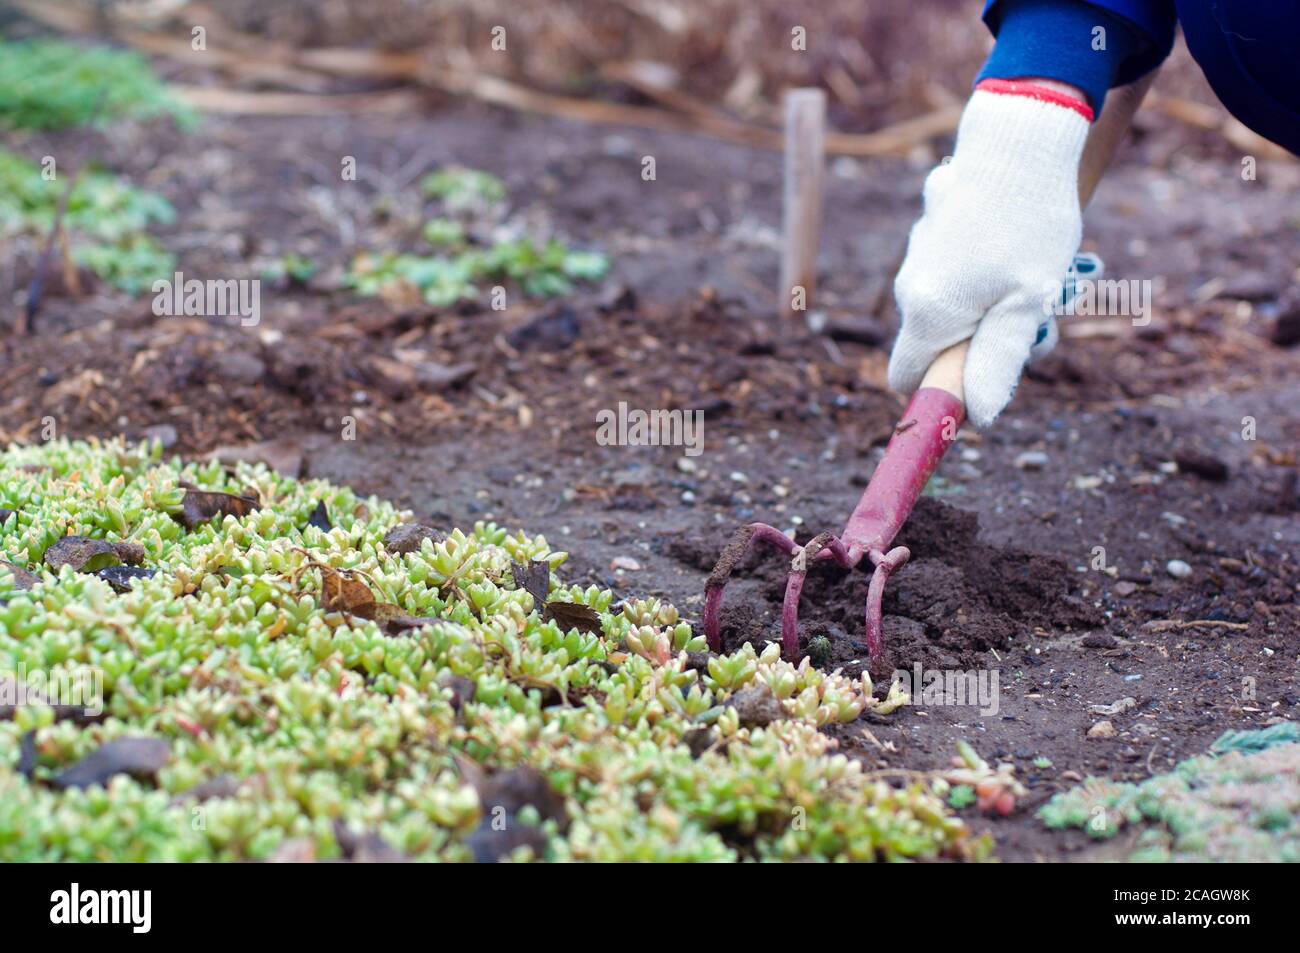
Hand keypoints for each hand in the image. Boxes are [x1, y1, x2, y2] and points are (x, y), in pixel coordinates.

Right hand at [889, 81, 1091, 426]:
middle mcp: (910, 287)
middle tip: (1036, 315)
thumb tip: (977, 416)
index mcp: (927, 315)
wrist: (1017, 137)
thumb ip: (997, 363)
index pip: (906, 380)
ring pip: (951, 301)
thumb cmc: (1028, 225)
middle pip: (940, 342)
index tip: (985, 378)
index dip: (942, 389)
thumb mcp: (1026, 304)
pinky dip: (981, 263)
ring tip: (1034, 269)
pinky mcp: (933, 227)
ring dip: (990, 300)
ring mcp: (919, 254)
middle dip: (983, 340)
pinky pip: (954, 264)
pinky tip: (1012, 233)